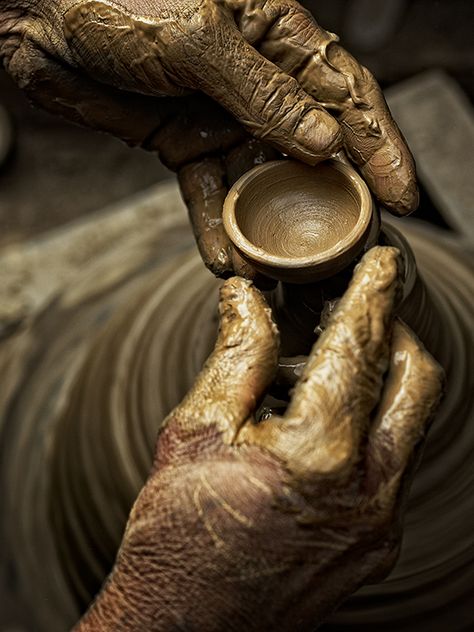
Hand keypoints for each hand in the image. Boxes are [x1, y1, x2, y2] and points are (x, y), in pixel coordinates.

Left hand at [1, 1, 417, 276]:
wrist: (38, 15)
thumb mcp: (200, 37)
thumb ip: (263, 93)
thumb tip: (323, 140)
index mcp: (276, 37)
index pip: (346, 95)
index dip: (380, 146)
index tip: (404, 195)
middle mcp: (257, 82)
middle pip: (313, 147)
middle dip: (334, 196)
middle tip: (353, 243)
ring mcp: (222, 117)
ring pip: (261, 180)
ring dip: (272, 225)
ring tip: (287, 267)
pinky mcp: (183, 144)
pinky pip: (208, 194)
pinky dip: (216, 227)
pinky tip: (227, 261)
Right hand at [75, 246, 442, 631]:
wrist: (185, 627)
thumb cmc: (177, 532)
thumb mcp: (195, 430)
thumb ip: (234, 355)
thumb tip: (247, 297)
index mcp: (318, 455)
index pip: (357, 349)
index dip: (371, 294)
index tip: (383, 261)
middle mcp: (368, 491)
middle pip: (416, 380)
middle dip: (395, 330)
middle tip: (364, 303)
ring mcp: (379, 522)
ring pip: (410, 421)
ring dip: (382, 376)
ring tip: (329, 358)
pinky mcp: (376, 541)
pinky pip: (391, 461)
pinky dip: (367, 422)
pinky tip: (321, 416)